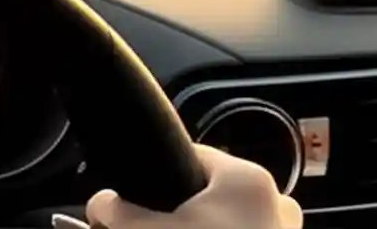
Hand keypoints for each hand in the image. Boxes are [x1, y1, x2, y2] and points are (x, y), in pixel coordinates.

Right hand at [86, 145, 302, 227]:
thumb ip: (117, 211)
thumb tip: (100, 205)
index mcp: (247, 179)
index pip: (192, 155)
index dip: (158, 175)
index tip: (139, 198)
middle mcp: (276, 201)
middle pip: (210, 193)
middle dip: (180, 212)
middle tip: (154, 228)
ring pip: (227, 221)